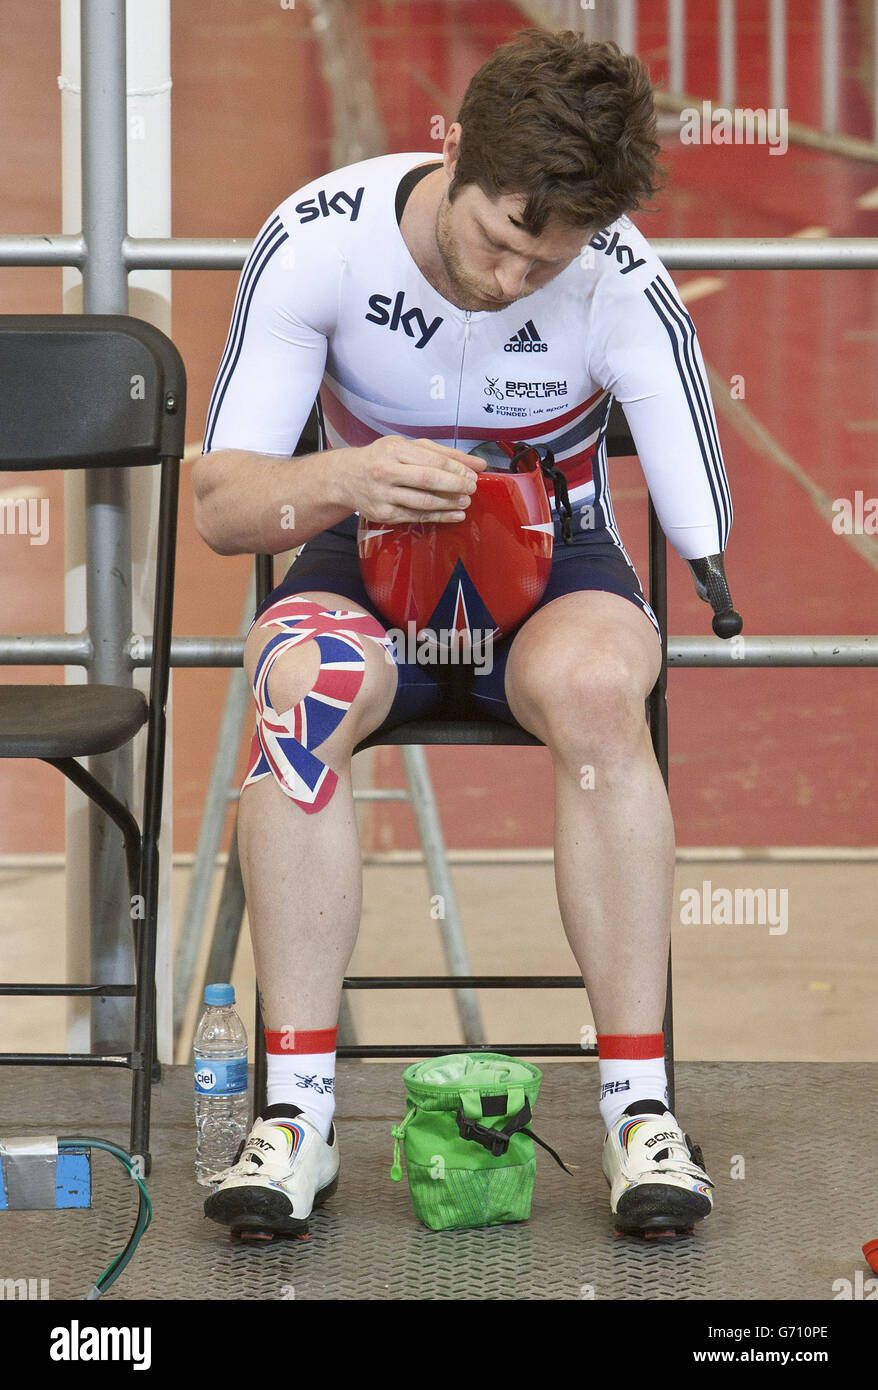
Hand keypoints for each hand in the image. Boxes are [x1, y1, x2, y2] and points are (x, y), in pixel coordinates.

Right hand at [345, 435, 485, 523]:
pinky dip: (439, 517)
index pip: (432, 460)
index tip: (472, 474)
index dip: (457, 469)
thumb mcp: (408, 447)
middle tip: (472, 488)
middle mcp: (386, 471)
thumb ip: (443, 454)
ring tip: (465, 502)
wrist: (346, 477)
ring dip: (449, 503)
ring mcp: (383, 494)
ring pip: (423, 502)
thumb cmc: (381, 458)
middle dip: (455, 485)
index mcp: (394, 450)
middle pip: (428, 480)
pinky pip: (416, 516)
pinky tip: (454, 515)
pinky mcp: (384, 513)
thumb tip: (477, 463)